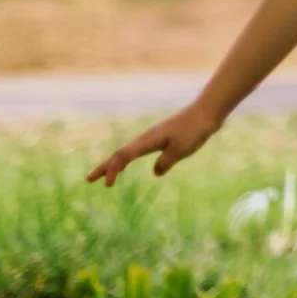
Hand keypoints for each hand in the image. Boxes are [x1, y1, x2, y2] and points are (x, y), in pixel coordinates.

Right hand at [87, 102, 223, 186]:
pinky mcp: (162, 137)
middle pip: (121, 153)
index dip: (113, 170)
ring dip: (115, 163)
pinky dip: (128, 158)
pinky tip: (128, 162)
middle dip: (105, 167)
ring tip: (105, 174)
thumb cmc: (194, 130)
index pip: (124, 157)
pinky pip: (139, 150)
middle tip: (89, 179)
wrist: (208, 112)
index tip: (107, 185)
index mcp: (148, 140)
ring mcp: (153, 137)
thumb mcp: (180, 150)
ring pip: (129, 151)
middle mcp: (147, 138)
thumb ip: (165, 162)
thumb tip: (156, 172)